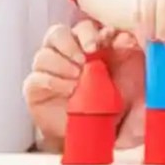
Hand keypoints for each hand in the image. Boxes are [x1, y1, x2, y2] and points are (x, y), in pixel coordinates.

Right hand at [23, 19, 144, 147]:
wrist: (94, 137)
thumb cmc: (113, 108)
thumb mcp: (130, 82)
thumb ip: (130, 59)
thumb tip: (128, 38)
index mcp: (88, 46)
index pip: (83, 28)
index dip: (91, 32)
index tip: (105, 40)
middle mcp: (64, 54)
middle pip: (58, 33)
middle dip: (72, 42)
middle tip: (86, 57)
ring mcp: (47, 70)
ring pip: (44, 53)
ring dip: (62, 64)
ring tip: (78, 79)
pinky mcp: (35, 87)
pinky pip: (36, 77)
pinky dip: (53, 82)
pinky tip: (69, 91)